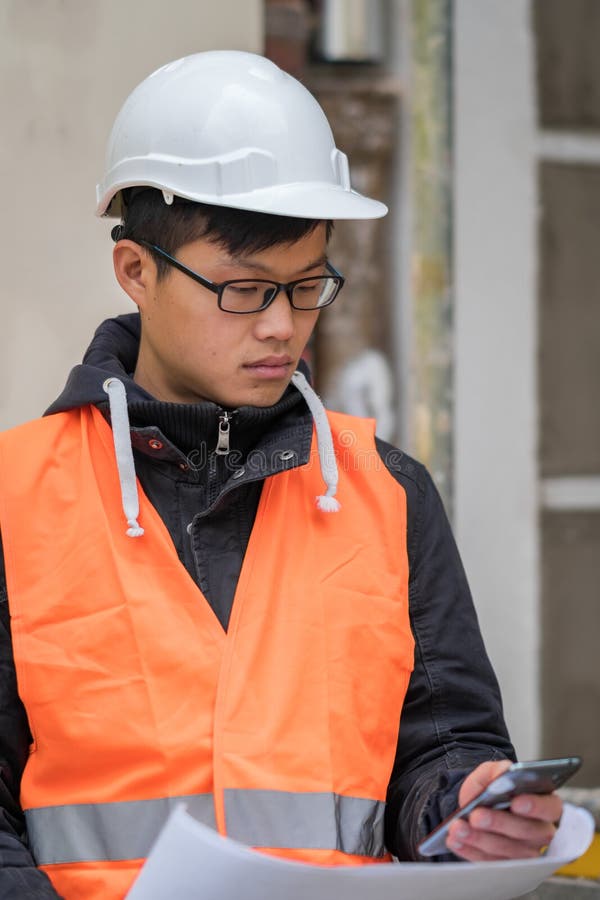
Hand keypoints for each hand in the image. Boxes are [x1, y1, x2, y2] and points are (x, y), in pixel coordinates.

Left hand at [446, 760, 562, 860]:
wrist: (479, 805)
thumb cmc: (494, 788)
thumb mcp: (494, 772)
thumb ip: (499, 770)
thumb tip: (504, 773)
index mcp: (546, 803)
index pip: (550, 807)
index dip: (535, 806)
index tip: (516, 802)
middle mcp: (541, 831)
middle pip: (528, 832)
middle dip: (499, 823)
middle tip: (477, 816)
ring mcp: (527, 852)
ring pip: (509, 851)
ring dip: (480, 840)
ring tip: (458, 828)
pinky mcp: (509, 866)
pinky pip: (492, 863)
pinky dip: (471, 851)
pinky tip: (456, 840)